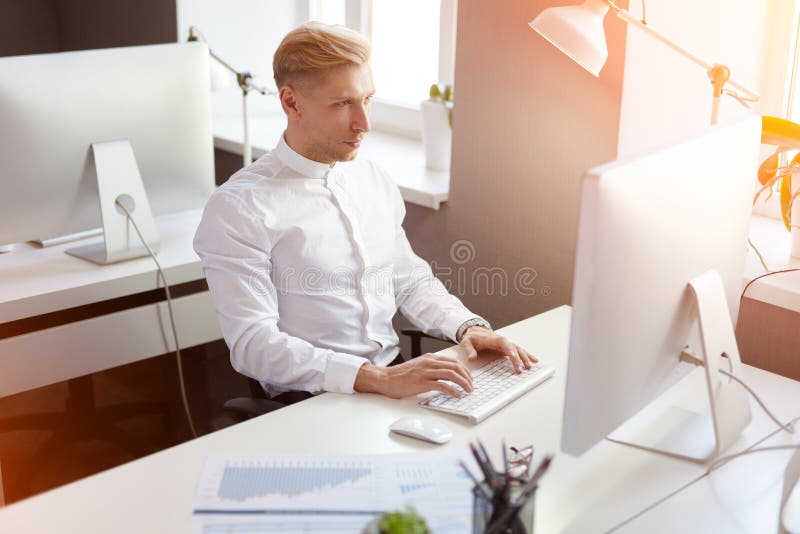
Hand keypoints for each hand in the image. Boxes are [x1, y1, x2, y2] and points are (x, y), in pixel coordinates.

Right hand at [354, 353, 473, 398]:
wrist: (385, 378)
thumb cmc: (401, 375)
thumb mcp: (419, 367)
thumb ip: (431, 368)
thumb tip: (446, 376)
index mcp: (430, 358)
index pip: (453, 361)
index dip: (464, 370)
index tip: (469, 378)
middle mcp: (429, 362)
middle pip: (455, 366)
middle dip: (467, 377)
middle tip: (471, 385)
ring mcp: (425, 372)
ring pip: (451, 374)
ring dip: (463, 383)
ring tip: (468, 390)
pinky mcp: (421, 382)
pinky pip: (441, 385)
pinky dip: (452, 390)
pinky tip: (457, 395)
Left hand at [460, 326, 537, 372]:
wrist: (474, 331)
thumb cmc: (471, 337)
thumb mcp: (466, 343)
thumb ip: (469, 350)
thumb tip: (471, 359)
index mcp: (493, 339)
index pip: (503, 343)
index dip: (509, 349)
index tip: (513, 357)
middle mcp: (502, 340)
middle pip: (513, 348)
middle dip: (518, 358)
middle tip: (521, 368)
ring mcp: (506, 344)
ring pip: (518, 349)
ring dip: (525, 357)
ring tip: (530, 366)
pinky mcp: (507, 347)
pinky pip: (519, 351)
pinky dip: (527, 355)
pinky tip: (534, 360)